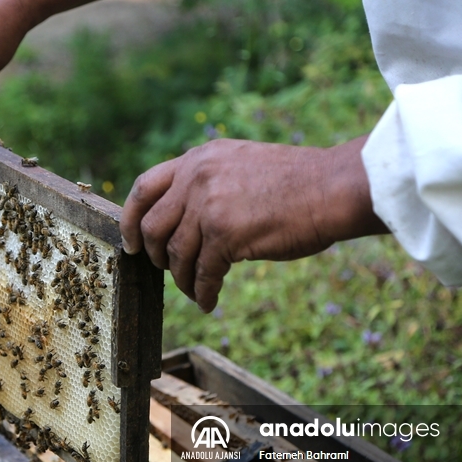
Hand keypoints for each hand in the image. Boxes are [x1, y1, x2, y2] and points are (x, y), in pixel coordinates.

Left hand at [119, 135, 386, 311]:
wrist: (332, 188)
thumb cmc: (296, 182)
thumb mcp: (240, 164)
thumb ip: (207, 182)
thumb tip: (183, 220)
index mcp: (198, 159)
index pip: (143, 187)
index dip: (130, 219)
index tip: (130, 241)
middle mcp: (196, 178)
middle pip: (151, 226)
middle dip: (155, 254)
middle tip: (166, 269)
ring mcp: (208, 206)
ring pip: (176, 255)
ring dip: (183, 279)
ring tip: (196, 290)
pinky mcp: (225, 235)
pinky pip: (202, 274)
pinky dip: (203, 293)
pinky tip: (208, 302)